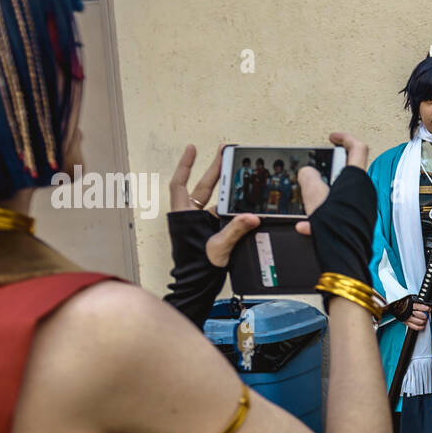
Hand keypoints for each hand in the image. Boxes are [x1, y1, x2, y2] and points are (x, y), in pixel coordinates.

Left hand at [169, 143, 260, 266]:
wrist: (198, 284)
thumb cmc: (197, 268)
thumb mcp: (217, 247)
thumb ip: (234, 230)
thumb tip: (250, 217)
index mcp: (184, 215)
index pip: (180, 183)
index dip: (186, 164)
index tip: (192, 148)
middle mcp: (192, 215)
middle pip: (203, 186)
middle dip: (215, 168)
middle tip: (225, 151)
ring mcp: (202, 222)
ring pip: (215, 198)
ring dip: (227, 186)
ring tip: (239, 170)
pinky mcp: (213, 229)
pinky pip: (224, 213)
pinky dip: (234, 207)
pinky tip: (245, 200)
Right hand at [294, 131, 369, 235]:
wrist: (345, 254)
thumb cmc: (335, 225)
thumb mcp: (313, 194)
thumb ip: (308, 177)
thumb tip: (307, 174)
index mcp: (357, 178)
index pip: (357, 147)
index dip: (344, 138)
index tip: (333, 138)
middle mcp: (365, 191)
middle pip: (348, 173)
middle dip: (329, 173)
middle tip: (316, 175)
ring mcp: (364, 207)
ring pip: (342, 195)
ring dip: (325, 197)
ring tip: (310, 204)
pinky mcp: (359, 221)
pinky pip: (340, 212)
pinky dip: (325, 215)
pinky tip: (309, 226)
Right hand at [405, 301, 430, 330]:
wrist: (397, 306)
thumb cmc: (407, 303)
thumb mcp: (414, 301)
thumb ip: (423, 304)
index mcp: (411, 304)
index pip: (420, 307)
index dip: (426, 308)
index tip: (429, 309)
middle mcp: (409, 311)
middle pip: (420, 315)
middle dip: (425, 316)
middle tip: (426, 315)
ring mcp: (407, 318)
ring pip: (419, 322)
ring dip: (423, 321)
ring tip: (424, 320)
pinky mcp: (406, 322)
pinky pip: (415, 327)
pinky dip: (420, 327)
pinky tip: (422, 325)